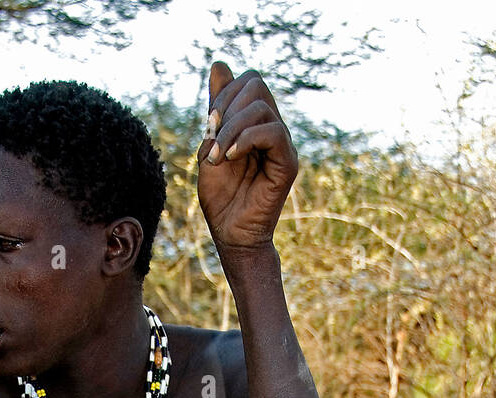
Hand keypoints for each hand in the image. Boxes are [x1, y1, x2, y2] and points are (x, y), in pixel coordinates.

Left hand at [197, 60, 297, 251]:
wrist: (231, 235)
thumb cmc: (220, 198)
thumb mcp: (210, 146)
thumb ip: (216, 110)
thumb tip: (219, 64)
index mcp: (255, 123)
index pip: (247, 82)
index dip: (224, 94)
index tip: (208, 126)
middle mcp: (272, 128)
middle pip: (256, 84)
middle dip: (226, 105)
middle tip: (211, 138)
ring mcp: (282, 144)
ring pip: (261, 107)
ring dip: (231, 127)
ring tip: (218, 155)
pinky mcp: (288, 162)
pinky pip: (272, 131)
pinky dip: (246, 139)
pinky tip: (231, 156)